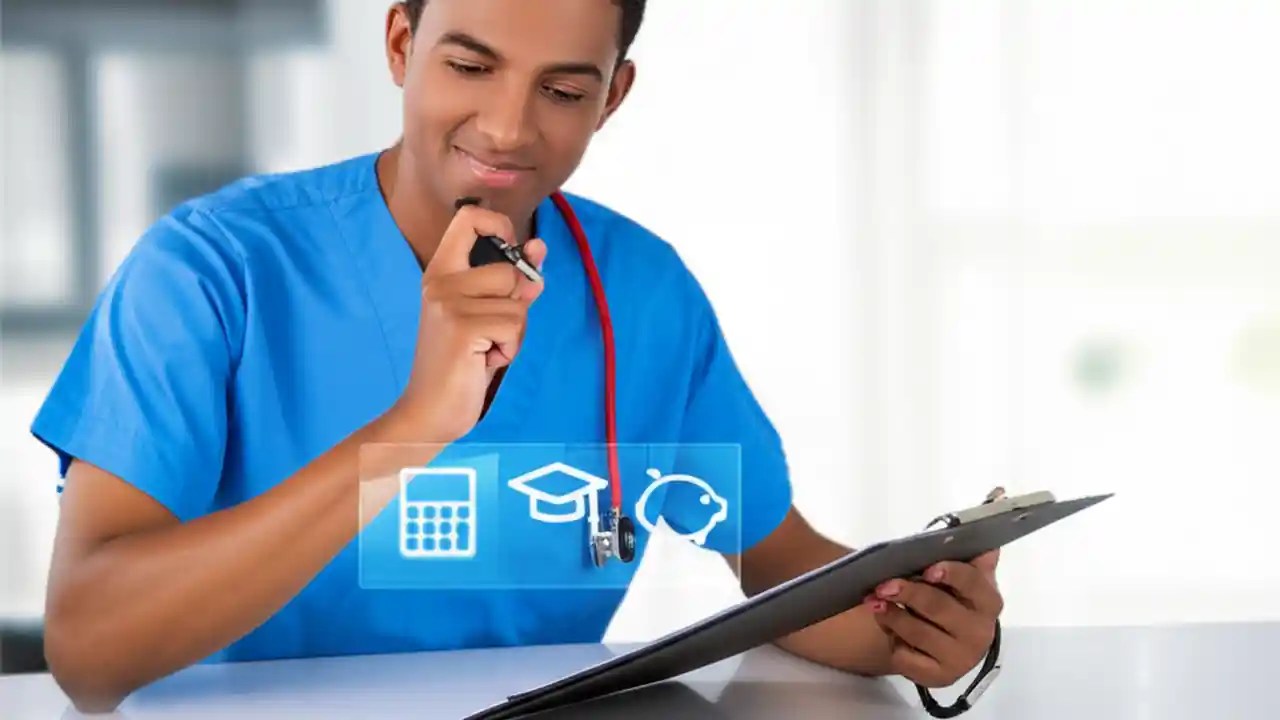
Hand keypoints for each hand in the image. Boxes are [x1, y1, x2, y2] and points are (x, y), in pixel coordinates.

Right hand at [393, 204, 546, 442]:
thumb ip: (513, 283)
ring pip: (517, 302)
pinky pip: (514, 326)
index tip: (512, 252)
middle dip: (516, 306)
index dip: (501, 225)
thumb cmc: (462, 364)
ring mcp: (448, 303)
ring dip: (513, 332)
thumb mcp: (490, 316)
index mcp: (441, 272)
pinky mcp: (461, 327)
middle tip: (488, 333)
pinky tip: (483, 361)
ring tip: (484, 349)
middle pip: (511, 270)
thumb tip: (539, 247)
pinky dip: (509, 349)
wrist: (430, 410)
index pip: (470, 218)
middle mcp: (440, 281)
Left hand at [864, 550, 1002, 687]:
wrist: (945, 642)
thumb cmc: (951, 599)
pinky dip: (892, 640)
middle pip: (938, 607)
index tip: (928, 568)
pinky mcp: (938, 677)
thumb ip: (970, 558)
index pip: (972, 583)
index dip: (951, 574)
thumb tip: (988, 532)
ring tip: (873, 602)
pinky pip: (907, 657)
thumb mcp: (962, 577)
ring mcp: (961, 658)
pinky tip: (887, 627)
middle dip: (908, 592)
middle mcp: (980, 632)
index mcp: (988, 601)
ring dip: (891, 614)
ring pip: (918, 632)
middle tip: (882, 584)